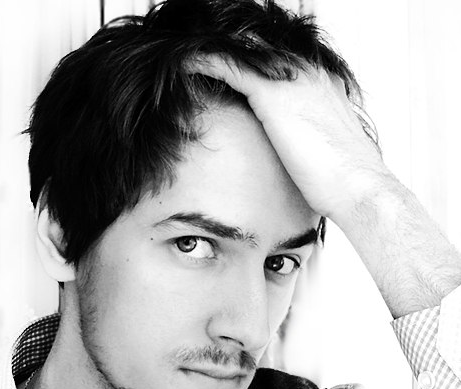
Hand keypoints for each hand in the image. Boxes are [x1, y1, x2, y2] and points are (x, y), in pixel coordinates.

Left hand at [190, 56, 394, 221]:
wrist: (357, 187)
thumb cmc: (343, 180)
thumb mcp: (326, 152)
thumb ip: (310, 142)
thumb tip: (300, 158)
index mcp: (320, 84)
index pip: (279, 63)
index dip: (253, 64)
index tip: (231, 70)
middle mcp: (307, 73)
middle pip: (258, 50)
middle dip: (230, 51)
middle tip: (202, 54)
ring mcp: (291, 79)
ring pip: (241, 52)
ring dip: (214, 52)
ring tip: (187, 55)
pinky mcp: (271, 94)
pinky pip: (228, 67)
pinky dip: (204, 62)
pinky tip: (183, 63)